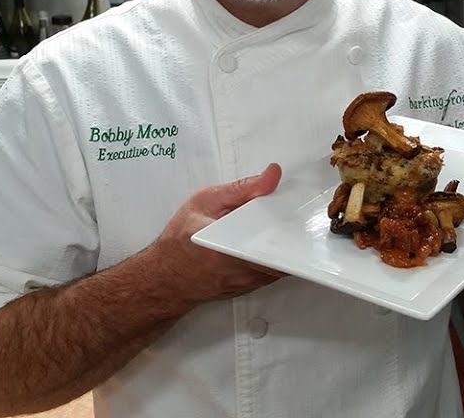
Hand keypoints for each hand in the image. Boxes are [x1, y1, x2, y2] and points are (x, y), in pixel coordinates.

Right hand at [152, 163, 285, 304]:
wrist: (166, 276)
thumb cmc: (179, 240)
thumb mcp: (204, 202)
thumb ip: (242, 189)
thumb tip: (271, 175)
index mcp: (228, 246)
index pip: (273, 238)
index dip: (289, 224)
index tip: (297, 209)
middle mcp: (242, 270)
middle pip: (284, 250)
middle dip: (290, 231)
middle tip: (289, 213)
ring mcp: (249, 283)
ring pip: (282, 261)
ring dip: (284, 244)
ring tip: (278, 223)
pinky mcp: (252, 287)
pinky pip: (273, 270)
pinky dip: (275, 254)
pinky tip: (267, 240)